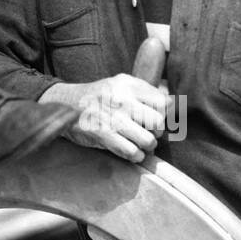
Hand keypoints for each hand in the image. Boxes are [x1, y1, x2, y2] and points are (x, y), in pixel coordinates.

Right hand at [43, 75, 167, 161]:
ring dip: (146, 146)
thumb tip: (175, 104)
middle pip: (158, 122)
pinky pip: (133, 152)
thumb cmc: (98, 96)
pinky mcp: (103, 135)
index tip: (153, 118)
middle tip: (146, 131)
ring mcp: (112, 118)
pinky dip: (135, 155)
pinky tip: (129, 150)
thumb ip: (145, 91)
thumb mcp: (119, 84)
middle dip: (155, 131)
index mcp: (127, 84)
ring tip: (139, 143)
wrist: (64, 105)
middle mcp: (121, 99)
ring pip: (148, 140)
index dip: (163, 114)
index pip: (163, 103)